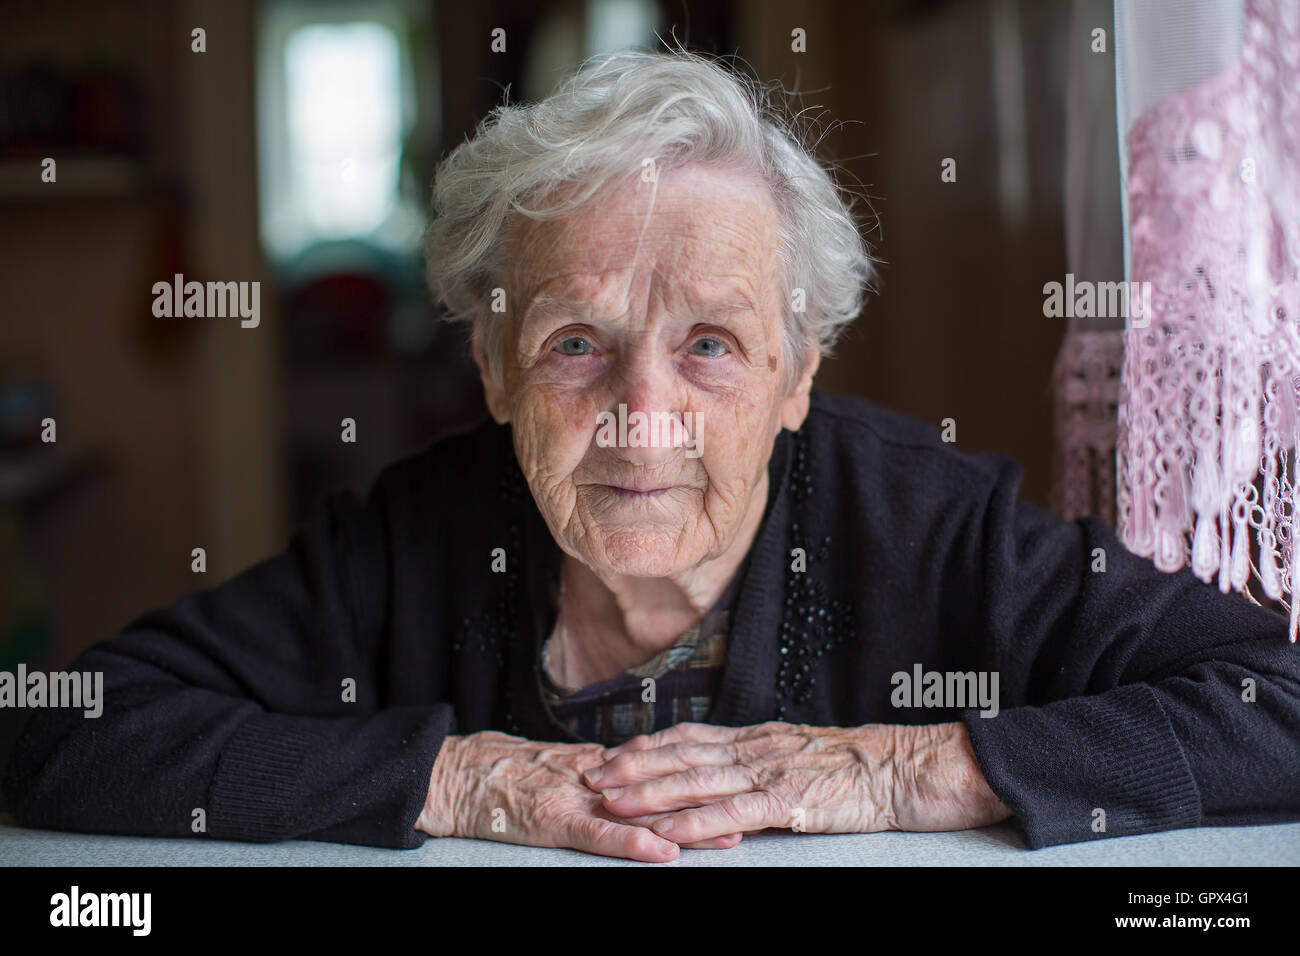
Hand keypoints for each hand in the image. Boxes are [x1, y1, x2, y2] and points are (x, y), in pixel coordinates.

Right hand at [414, 731, 745, 861]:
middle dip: (707, 802)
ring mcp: (576, 797)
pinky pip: (598, 835)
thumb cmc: (500, 774)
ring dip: (686, 825)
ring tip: (727, 835)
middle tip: (751, 808)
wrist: (454, 774)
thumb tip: (631, 777)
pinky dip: (631, 844)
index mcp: (596, 765)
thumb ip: (594, 774)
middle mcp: (594, 777)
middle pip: (661, 790)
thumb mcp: (557, 768)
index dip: (699, 778)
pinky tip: (662, 852)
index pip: (658, 771)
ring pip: (640, 812)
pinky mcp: (554, 819)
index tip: (736, 784)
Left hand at [585, 720, 1010, 842]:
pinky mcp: (791, 801)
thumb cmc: (868, 768)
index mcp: (761, 738)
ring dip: (648, 791)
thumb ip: (768, 764)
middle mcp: (758, 749)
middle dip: (630, 765)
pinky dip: (696, 823)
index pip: (691, 738)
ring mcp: (772, 773)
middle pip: (681, 754)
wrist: (915, 767)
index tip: (610, 752)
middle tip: (588, 773)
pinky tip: (668, 832)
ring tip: (609, 797)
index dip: (646, 746)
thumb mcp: (808, 758)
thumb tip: (734, 773)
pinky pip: (734, 812)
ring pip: (697, 781)